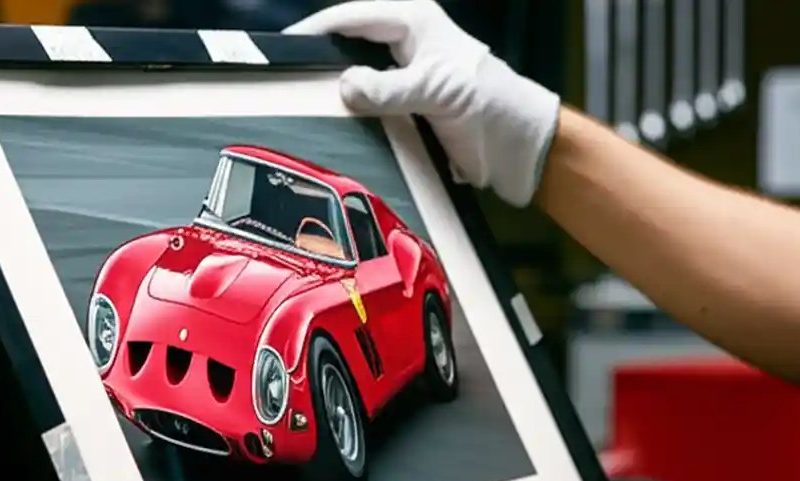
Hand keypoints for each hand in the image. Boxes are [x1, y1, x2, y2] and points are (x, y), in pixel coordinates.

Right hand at [284, 0, 560, 207]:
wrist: (519, 145)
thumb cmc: (490, 105)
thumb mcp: (436, 91)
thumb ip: (389, 88)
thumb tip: (345, 85)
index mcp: (413, 20)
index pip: (350, 15)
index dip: (314, 28)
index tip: (280, 46)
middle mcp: (406, 40)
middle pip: (347, 38)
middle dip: (318, 53)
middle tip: (282, 72)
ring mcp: (405, 71)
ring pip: (355, 68)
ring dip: (332, 83)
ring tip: (296, 95)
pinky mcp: (406, 101)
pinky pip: (367, 98)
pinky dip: (350, 107)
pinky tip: (331, 119)